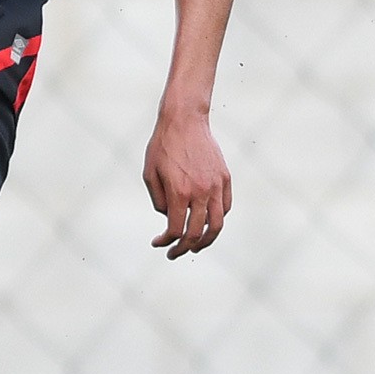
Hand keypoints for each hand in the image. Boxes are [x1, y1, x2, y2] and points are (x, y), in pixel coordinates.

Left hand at [144, 108, 230, 257]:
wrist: (184, 120)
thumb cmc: (162, 146)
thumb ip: (158, 200)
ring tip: (195, 246)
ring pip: (217, 225)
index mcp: (178, 192)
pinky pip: (225, 207)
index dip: (165, 241)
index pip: (175, 229)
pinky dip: (217, 220)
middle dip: (184, 248)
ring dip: (206, 240)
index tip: (158, 243)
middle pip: (197, 233)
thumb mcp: (149, 173)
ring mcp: (215, 186)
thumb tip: (169, 218)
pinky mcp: (224, 179)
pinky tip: (206, 223)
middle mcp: (199, 192)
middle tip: (174, 253)